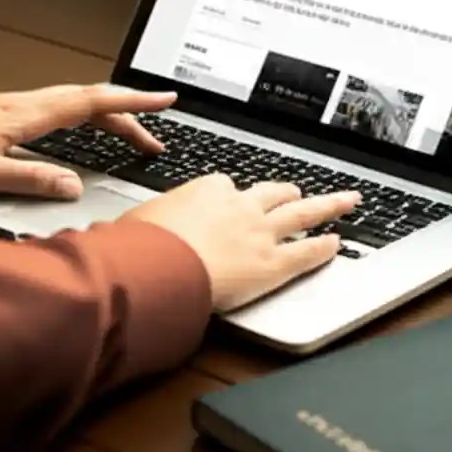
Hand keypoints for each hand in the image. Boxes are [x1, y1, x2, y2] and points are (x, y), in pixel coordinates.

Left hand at [0, 84, 175, 198]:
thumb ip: (31, 179)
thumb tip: (73, 186)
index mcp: (26, 114)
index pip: (92, 102)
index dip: (132, 103)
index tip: (164, 100)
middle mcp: (26, 103)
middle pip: (91, 101)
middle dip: (130, 116)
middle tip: (156, 141)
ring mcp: (18, 105)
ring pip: (77, 103)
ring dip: (109, 118)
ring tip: (132, 140)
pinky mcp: (10, 113)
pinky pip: (62, 108)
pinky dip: (87, 117)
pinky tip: (88, 132)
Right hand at [122, 175, 361, 310]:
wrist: (162, 265)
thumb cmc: (144, 245)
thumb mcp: (133, 223)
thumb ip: (136, 226)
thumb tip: (107, 231)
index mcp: (205, 191)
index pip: (224, 186)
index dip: (232, 196)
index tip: (232, 200)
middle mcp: (239, 206)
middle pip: (271, 193)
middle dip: (287, 192)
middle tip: (298, 192)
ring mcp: (260, 233)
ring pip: (302, 214)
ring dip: (327, 207)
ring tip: (344, 202)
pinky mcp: (273, 264)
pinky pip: (307, 252)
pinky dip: (325, 248)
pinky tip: (337, 245)